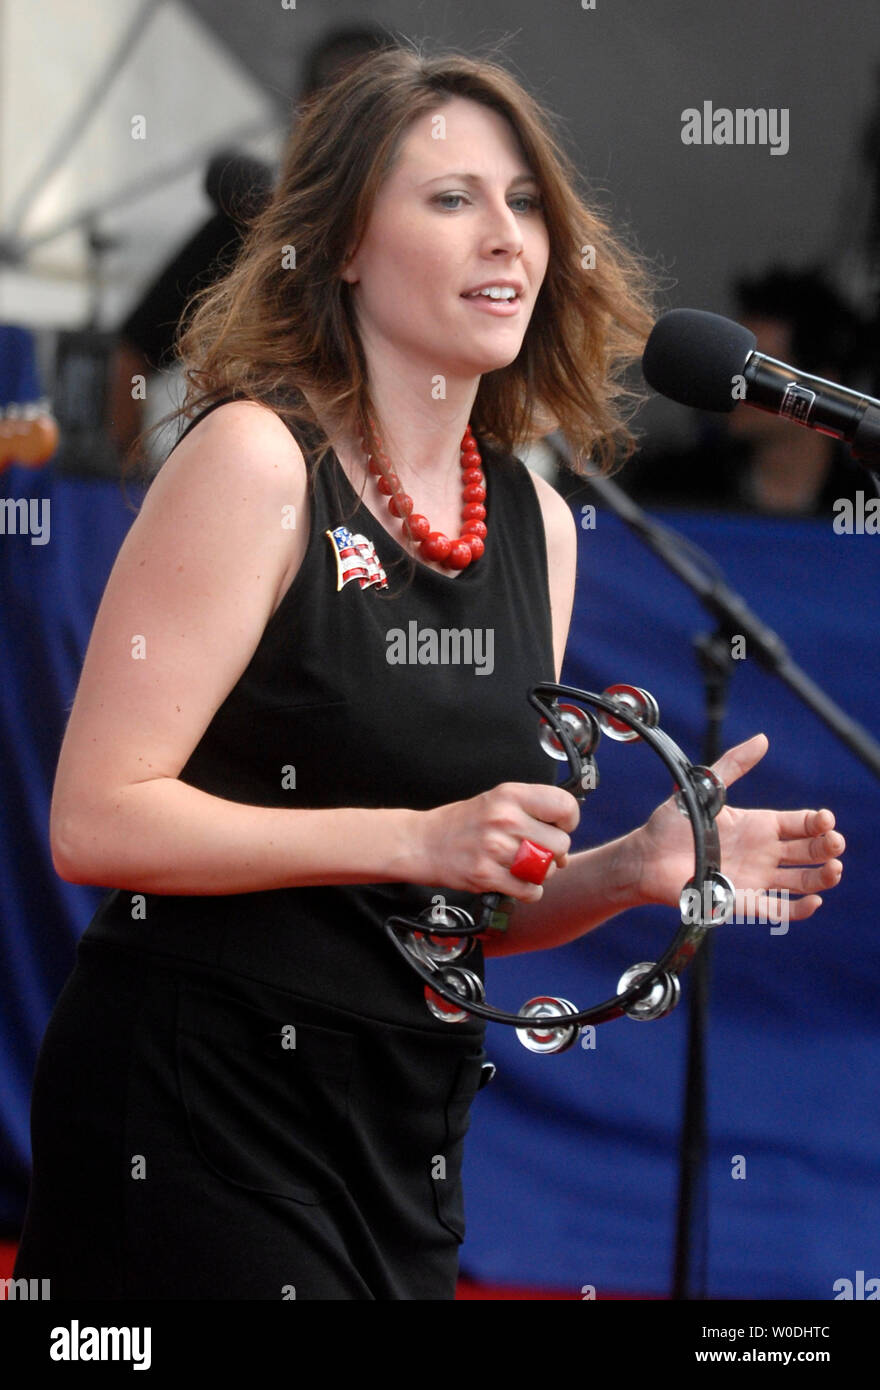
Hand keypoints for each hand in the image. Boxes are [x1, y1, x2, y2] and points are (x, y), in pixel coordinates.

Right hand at [418, 782, 580, 903]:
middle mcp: (504, 818)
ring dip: (540, 873)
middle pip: (560, 843)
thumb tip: (566, 827)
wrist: (424, 842)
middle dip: (555, 853)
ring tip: (523, 866)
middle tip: (539, 852)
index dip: (568, 821)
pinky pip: (529, 890)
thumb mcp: (498, 800)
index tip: (558, 827)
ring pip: (547, 869)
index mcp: (510, 795)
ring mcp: (494, 847)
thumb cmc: (464, 822)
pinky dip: (529, 890)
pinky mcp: (486, 875)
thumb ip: (532, 808)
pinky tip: (517, 882)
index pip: (565, 805)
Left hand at [632, 734, 844, 922]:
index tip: (825, 819)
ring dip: (823, 878)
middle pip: (810, 851)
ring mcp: (757, 878)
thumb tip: (762, 739)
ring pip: (803, 881)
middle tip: (835, 842)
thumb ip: (733, 765)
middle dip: (828, 847)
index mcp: (759, 825)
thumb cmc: (673, 823)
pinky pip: (780, 911)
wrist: (646, 857)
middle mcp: (764, 852)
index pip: (802, 824)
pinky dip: (800, 909)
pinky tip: (813, 901)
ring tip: (834, 869)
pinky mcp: (744, 902)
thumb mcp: (706, 789)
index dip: (818, 822)